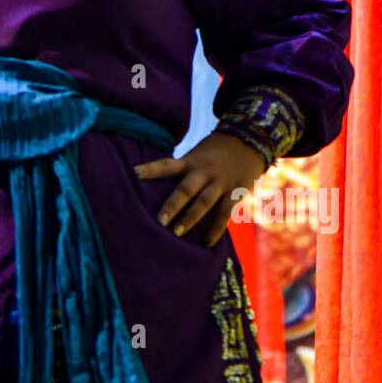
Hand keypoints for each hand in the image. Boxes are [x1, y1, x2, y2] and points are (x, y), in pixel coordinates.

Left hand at [134, 130, 267, 247]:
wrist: (249, 140)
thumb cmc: (216, 151)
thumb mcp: (197, 153)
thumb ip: (182, 169)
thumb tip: (156, 186)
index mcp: (190, 161)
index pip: (165, 165)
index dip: (149, 170)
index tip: (132, 174)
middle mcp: (203, 172)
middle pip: (185, 189)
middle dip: (172, 205)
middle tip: (158, 221)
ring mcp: (219, 182)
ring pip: (203, 202)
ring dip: (190, 218)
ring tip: (176, 233)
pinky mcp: (235, 192)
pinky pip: (224, 213)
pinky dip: (216, 229)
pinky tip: (206, 242)